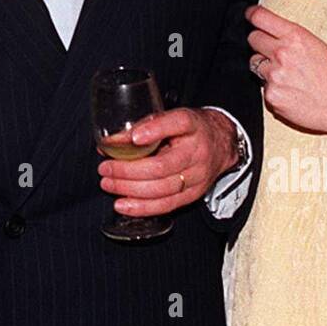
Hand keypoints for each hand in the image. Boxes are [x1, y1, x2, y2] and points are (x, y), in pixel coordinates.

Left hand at [98, 107, 237, 215]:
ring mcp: (197, 176)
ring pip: (161, 189)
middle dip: (127, 170)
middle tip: (105, 167)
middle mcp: (197, 152)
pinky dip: (141, 207)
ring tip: (108, 184)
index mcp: (192, 125)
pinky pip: (166, 205)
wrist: (221, 144)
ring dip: (129, 189)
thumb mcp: (170, 118)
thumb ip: (143, 126)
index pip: (177, 123)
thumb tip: (110, 143)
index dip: (154, 130)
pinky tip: (122, 204)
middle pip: (161, 166)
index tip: (134, 137)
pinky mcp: (194, 194)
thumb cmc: (191, 129)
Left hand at [246, 4, 326, 142]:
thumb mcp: (316, 45)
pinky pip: (263, 87)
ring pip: (255, 64)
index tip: (249, 15)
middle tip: (273, 52)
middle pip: (252, 39)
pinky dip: (273, 88)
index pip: (260, 18)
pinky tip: (290, 91)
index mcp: (295, 37)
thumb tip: (269, 30)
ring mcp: (274, 75)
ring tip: (288, 75)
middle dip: (260, 43)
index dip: (252, 15)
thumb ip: (290, 36)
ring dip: (265, 67)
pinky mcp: (271, 95)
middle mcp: (282, 53)